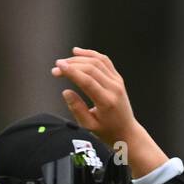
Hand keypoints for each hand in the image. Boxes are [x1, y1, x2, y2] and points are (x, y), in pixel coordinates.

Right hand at [51, 47, 164, 178]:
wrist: (126, 131)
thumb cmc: (107, 132)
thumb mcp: (89, 126)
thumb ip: (77, 109)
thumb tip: (65, 91)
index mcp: (106, 101)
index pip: (87, 81)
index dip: (71, 72)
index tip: (58, 67)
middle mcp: (114, 88)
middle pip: (91, 68)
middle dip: (71, 65)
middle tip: (56, 68)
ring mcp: (117, 81)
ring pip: (97, 61)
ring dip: (79, 59)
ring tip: (64, 61)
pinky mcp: (117, 78)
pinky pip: (104, 61)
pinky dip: (91, 54)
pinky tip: (78, 52)